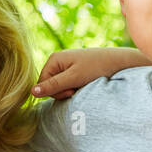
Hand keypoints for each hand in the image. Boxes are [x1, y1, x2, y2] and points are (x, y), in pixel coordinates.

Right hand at [31, 47, 151, 98]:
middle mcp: (58, 61)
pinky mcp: (76, 71)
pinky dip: (78, 88)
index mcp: (54, 59)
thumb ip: (54, 85)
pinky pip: (70, 85)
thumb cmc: (97, 68)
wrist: (119, 62)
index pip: (42, 84)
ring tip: (85, 85)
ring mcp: (67, 66)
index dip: (55, 93)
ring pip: (61, 87)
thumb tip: (32, 92)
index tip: (71, 91)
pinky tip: (87, 84)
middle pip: (51, 86)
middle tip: (79, 88)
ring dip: (72, 91)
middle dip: (64, 92)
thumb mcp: (74, 78)